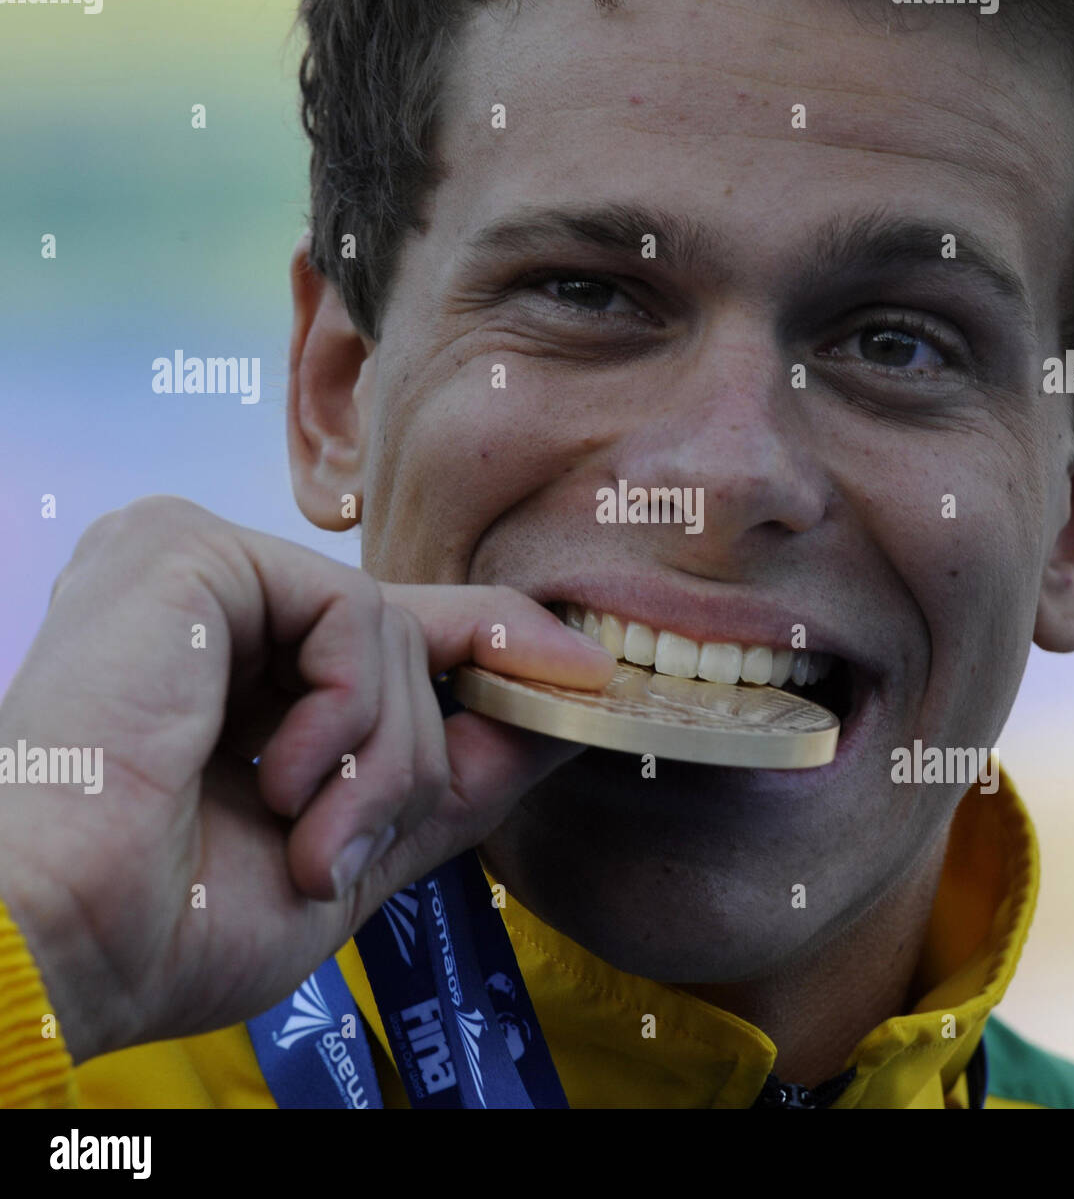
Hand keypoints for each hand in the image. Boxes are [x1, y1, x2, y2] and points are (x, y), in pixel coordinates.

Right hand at [0, 496, 612, 1064]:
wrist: (62, 950)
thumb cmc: (172, 919)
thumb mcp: (348, 842)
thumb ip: (449, 770)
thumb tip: (560, 713)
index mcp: (228, 660)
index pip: (393, 633)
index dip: (494, 654)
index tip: (585, 678)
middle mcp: (212, 598)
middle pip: (404, 639)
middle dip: (411, 758)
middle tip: (340, 846)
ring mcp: (196, 562)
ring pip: (390, 632)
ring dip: (377, 763)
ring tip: (301, 836)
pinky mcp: (188, 549)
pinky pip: (354, 614)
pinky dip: (346, 717)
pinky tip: (276, 778)